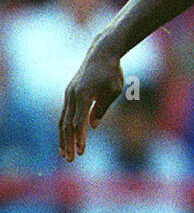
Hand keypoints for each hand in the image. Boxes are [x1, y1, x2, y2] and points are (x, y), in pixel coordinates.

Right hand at [59, 41, 124, 161]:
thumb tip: (91, 126)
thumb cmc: (112, 72)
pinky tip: (67, 138)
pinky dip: (64, 127)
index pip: (79, 122)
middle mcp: (72, 94)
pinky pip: (65, 114)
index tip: (81, 152)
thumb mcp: (113, 91)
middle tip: (71, 159)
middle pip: (66, 124)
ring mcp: (69, 93)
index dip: (79, 138)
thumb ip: (102, 108)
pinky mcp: (70, 93)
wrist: (102, 53)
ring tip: (65, 154)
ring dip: (63, 138)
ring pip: (62, 120)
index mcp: (83, 94)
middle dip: (68, 143)